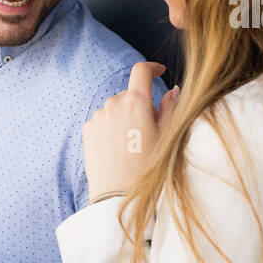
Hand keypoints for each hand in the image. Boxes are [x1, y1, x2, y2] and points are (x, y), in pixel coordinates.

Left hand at [82, 61, 169, 198]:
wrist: (118, 194)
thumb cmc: (148, 168)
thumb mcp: (166, 137)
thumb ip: (170, 109)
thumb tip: (174, 90)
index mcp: (135, 102)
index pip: (141, 71)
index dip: (151, 68)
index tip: (159, 71)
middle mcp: (113, 104)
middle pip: (130, 94)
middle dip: (141, 106)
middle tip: (150, 131)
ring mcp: (97, 117)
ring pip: (116, 108)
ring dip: (125, 117)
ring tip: (132, 145)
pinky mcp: (87, 130)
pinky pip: (103, 121)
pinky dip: (111, 127)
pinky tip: (118, 148)